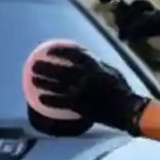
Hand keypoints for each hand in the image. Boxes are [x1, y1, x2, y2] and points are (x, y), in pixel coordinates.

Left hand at [31, 46, 150, 134]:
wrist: (126, 110)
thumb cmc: (121, 90)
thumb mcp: (112, 71)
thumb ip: (98, 65)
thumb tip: (86, 59)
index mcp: (94, 66)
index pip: (73, 54)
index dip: (60, 51)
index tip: (49, 50)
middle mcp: (84, 77)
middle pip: (60, 70)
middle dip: (45, 67)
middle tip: (34, 65)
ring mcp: (80, 92)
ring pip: (57, 85)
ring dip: (43, 82)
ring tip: (33, 79)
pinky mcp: (78, 106)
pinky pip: (60, 102)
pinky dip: (50, 100)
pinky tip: (40, 98)